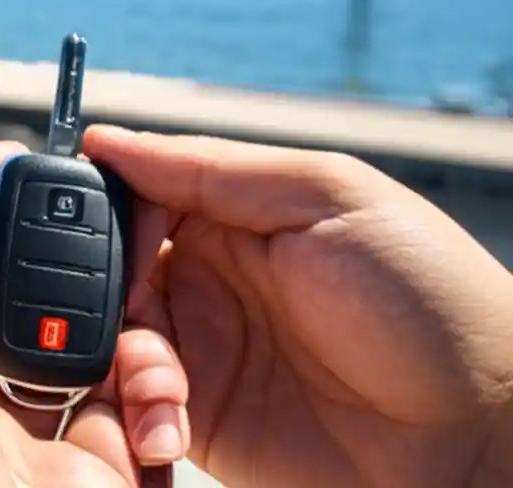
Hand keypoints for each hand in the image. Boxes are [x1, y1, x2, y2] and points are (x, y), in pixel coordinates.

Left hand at [0, 142, 190, 487]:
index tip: (1, 160)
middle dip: (35, 243)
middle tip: (77, 202)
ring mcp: (0, 442)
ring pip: (61, 341)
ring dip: (95, 307)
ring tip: (113, 281)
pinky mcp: (73, 481)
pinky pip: (122, 406)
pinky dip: (143, 376)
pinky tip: (136, 357)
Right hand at [82, 126, 512, 487]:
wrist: (476, 436)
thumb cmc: (427, 301)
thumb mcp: (326, 197)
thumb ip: (210, 169)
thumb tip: (109, 139)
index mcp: (234, 214)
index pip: (134, 194)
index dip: (104, 210)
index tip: (99, 234)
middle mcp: (207, 278)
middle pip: (107, 271)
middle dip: (99, 294)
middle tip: (128, 316)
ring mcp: (202, 351)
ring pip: (110, 340)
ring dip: (121, 363)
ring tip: (166, 388)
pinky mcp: (197, 420)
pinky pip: (130, 408)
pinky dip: (133, 416)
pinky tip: (169, 427)